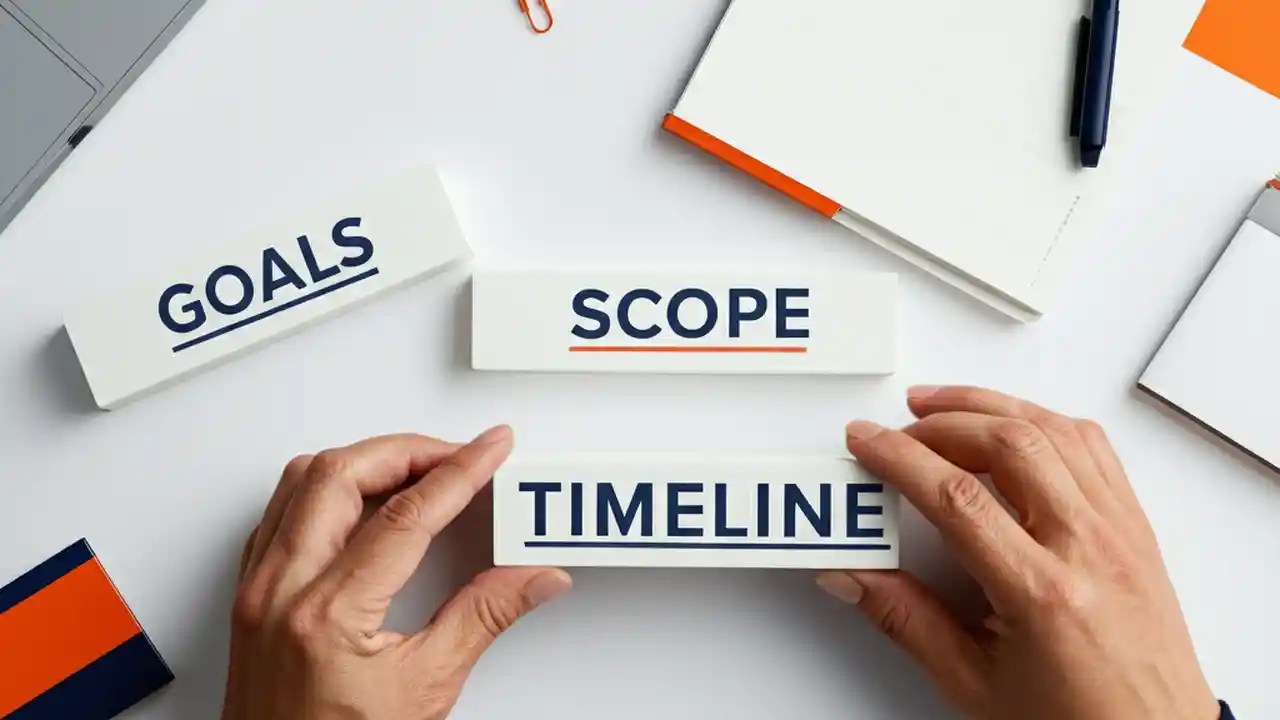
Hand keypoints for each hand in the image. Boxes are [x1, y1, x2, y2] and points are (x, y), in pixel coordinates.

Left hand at [221, 427, 571, 719]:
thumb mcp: (424, 690)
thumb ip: (482, 619)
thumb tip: (534, 577)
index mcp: (328, 614)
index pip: (406, 515)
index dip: (459, 471)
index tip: (491, 450)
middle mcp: (281, 591)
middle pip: (341, 475)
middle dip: (408, 451)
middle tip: (456, 455)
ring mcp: (258, 590)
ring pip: (301, 480)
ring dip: (362, 462)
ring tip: (415, 469)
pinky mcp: (250, 596)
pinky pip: (279, 511)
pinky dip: (324, 488)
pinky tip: (358, 500)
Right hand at [818, 387, 1217, 719]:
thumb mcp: (972, 682)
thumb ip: (904, 618)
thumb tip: (851, 576)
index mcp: (1042, 594)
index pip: (956, 496)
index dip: (900, 457)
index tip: (866, 442)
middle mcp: (1089, 549)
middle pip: (1010, 443)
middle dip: (942, 421)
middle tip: (899, 429)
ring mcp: (1120, 532)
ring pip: (1055, 430)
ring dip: (991, 407)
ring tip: (945, 408)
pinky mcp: (1136, 528)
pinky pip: (1093, 447)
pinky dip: (1043, 421)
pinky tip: (1012, 426)